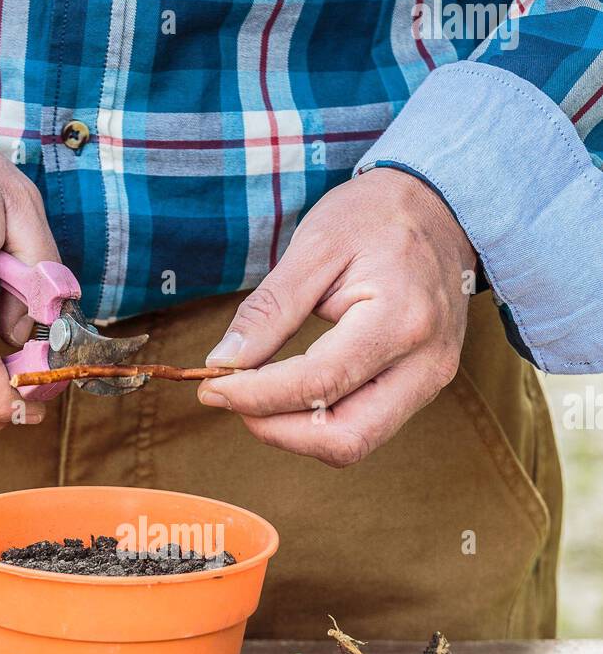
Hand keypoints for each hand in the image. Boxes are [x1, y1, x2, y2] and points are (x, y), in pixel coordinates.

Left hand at [198, 169, 476, 463]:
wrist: (440, 209)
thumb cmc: (376, 217)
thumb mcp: (315, 246)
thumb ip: (269, 309)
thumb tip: (223, 362)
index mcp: (401, 318)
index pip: (319, 384)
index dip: (257, 396)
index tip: (213, 386)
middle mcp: (425, 363)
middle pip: (345, 439)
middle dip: (277, 430)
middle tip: (233, 398)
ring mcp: (430, 381)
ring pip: (355, 444)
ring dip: (295, 432)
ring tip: (258, 394)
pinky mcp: (423, 389)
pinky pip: (365, 427)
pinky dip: (318, 422)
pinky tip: (291, 391)